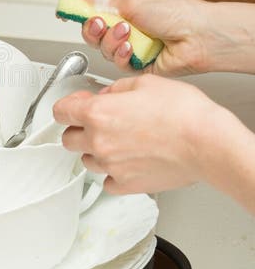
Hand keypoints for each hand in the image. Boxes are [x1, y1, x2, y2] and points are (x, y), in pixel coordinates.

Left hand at [53, 74, 226, 195]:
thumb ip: (117, 89)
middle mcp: (99, 141)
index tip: (77, 105)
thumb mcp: (146, 83)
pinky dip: (113, 173)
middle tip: (98, 123)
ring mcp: (111, 166)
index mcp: (99, 113)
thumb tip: (107, 95)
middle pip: (68, 139)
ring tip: (120, 141)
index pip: (60, 112)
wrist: (207, 143)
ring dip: (96, 151)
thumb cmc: (184, 112)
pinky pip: (107, 182)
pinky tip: (128, 161)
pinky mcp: (127, 185)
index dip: (69, 106)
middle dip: (79, 129)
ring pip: (87, 161)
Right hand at [79, 0, 212, 76]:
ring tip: (126, 32)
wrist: (197, 37)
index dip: (81, 6)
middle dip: (93, 27)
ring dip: (111, 40)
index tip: (69, 9)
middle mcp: (127, 23)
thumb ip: (102, 0)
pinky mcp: (135, 63)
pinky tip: (132, 48)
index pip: (95, 2)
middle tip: (99, 22)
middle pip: (94, 28)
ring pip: (102, 47)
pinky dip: (121, 54)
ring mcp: (131, 44)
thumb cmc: (176, 12)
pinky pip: (116, 62)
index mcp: (126, 2)